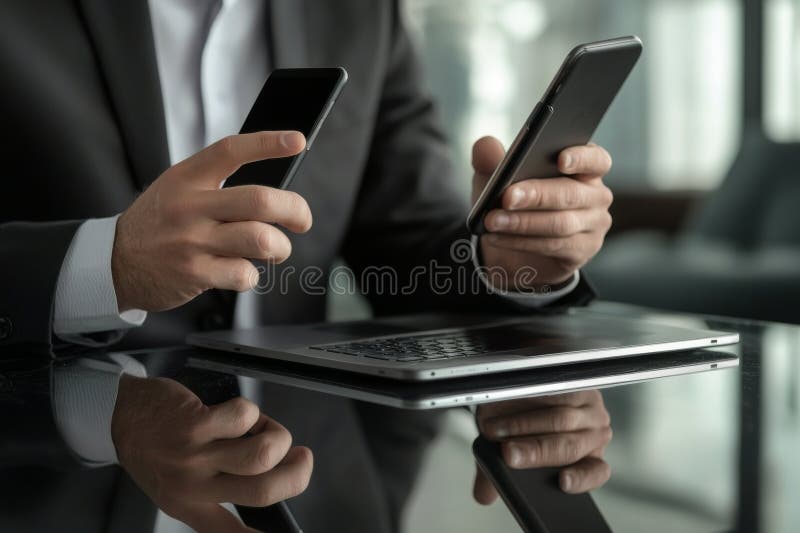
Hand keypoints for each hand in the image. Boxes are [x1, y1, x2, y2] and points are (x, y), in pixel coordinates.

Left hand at [112, 375, 312, 532]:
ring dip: (276, 435)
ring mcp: (193, 456)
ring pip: (261, 453)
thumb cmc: (157, 446)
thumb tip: (272, 476)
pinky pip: (245, 416)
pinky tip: (235, 412)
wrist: (124, 414)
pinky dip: (250, 411)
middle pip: (263, 490)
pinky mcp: (195, 424)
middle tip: (301, 458)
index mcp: (192, 508)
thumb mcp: (178, 485)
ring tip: (264, 429)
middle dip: (297, 474)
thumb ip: (218, 490)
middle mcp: (193, 488)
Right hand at [113, 131, 311, 311]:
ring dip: (280, 247)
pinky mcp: (196, 273)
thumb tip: (273, 194)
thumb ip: (217, 185)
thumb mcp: (177, 189)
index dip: (267, 143)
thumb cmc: (158, 224)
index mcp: (187, 178)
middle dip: (295, 210)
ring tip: (276, 249)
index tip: (296, 141)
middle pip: (259, 200)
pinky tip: (240, 270)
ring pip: (261, 239)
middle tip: (302, 219)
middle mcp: (190, 207)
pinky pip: (245, 274)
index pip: (231, 151)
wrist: (114, 263)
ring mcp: (193, 241)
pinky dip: (252, 274)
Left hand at [472, 136, 612, 288]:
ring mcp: (592, 226)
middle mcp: (595, 196)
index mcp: (584, 168)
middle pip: (570, 193)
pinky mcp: (581, 252)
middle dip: (537, 194)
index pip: (595, 159)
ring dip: (522, 223)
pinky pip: (552, 246)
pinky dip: (520, 241)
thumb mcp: (497, 180)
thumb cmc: (514, 204)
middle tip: (507, 197)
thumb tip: (485, 145)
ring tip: (492, 220)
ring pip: (560, 223)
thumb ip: (491, 159)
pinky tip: (496, 237)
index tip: (561, 159)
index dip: (581, 158)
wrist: (513, 249)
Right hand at [473, 390, 611, 503]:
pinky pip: (553, 393)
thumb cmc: (518, 422)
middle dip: (535, 451)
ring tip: (496, 430)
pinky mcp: (574, 384)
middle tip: (508, 454)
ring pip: (560, 420)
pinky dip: (527, 401)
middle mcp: (593, 433)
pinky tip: (509, 405)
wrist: (516, 387)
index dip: (580, 479)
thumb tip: (483, 495)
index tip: (563, 482)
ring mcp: (588, 408)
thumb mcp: (507, 451)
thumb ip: (499, 474)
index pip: (594, 473)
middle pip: (568, 446)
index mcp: (586, 459)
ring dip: (523, 425)